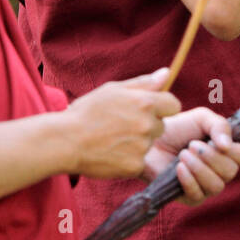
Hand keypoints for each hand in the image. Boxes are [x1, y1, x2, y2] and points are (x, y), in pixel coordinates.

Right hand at [66, 68, 181, 178]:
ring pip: (150, 143)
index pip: (174, 105)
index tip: (151, 109)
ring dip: (138, 142)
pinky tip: (111, 152)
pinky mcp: (135, 166)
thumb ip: (143, 83)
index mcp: (145, 102)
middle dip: (148, 125)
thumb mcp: (113, 90)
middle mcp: (147, 125)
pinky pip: (140, 160)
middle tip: (123, 125)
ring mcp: (142, 147)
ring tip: (113, 139)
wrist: (66, 141)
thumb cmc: (87, 112)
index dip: (163, 107)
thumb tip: (167, 73)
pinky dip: (129, 158)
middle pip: (161, 125)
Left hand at [143, 106, 239, 205]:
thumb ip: (219, 125)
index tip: (218, 142)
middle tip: (191, 144)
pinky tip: (177, 167)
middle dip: (210, 156)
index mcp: (228, 150)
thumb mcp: (201, 118)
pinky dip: (188, 179)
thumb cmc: (177, 128)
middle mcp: (221, 170)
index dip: (237, 151)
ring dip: (198, 167)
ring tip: (182, 154)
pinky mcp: (191, 198)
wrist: (150, 140)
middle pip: (231, 171)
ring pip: (216, 185)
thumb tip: (227, 146)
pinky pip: (198, 195)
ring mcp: (207, 186)